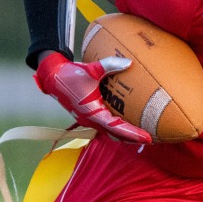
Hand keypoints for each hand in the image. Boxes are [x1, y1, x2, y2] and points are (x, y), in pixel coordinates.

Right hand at [32, 51, 150, 143]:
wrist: (52, 77)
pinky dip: (116, 128)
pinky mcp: (87, 115)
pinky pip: (104, 126)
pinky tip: (124, 122)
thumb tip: (129, 63)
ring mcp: (88, 119)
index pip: (116, 127)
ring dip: (124, 135)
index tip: (146, 138)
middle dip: (131, 138)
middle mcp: (90, 120)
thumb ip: (110, 65)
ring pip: (109, 132)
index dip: (132, 134)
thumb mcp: (91, 69)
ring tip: (139, 134)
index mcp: (92, 112)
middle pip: (115, 134)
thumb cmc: (70, 75)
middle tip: (149, 139)